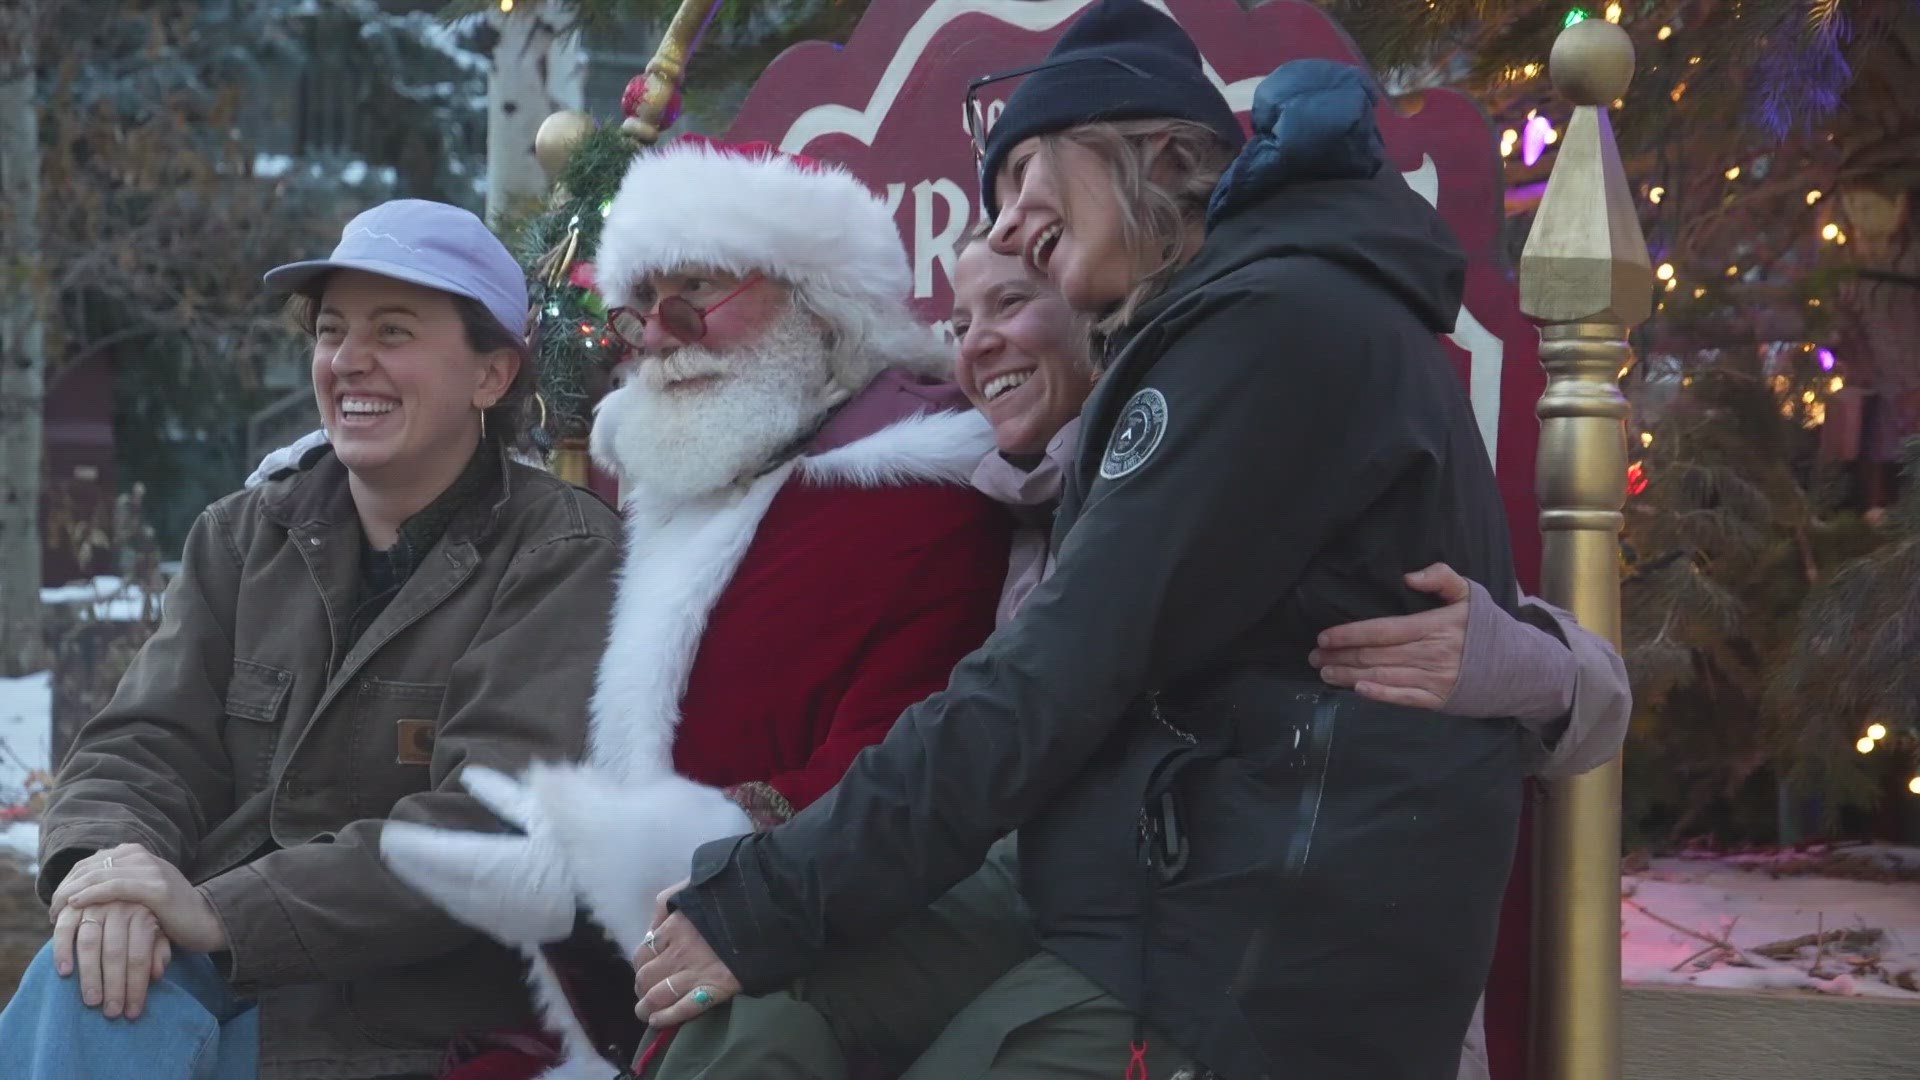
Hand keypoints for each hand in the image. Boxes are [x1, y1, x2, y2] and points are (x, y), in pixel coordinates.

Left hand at [51, 843, 227, 953]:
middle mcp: (141, 855)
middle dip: (65, 889)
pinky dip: (91, 894)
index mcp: (134, 854)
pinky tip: (76, 905)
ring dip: (71, 894)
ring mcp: (149, 868)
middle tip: (52, 913)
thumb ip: (115, 885)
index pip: (88, 863)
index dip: (66, 883)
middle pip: (88, 867)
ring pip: (97, 875)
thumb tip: (77, 893)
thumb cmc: (167, 914)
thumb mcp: (138, 894)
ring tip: (57, 913)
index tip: (55, 906)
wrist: (205, 921)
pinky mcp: (155, 887)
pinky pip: (114, 886)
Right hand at [52, 899, 171, 1019]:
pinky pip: (65, 929)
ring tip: (92, 1002)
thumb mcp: (159, 929)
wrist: (119, 884)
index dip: (137, 986)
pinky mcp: (73, 906)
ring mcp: (95, 906)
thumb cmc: (142, 918)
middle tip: (112, 1013)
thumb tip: (157, 974)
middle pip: (116, 953)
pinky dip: (62, 951)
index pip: (140, 956)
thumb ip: (159, 950)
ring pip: (90, 943)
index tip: (133, 1012)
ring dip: (90, 975)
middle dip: (114, 987)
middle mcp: (120, 908)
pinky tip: (65, 973)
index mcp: (144, 914)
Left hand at [632, 880, 739, 1027]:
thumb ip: (667, 902)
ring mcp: (697, 972)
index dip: (642, 966)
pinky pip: (685, 1008)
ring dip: (646, 1007)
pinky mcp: (716, 988)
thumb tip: (652, 927)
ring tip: (646, 1012)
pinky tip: (658, 1021)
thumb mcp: (691, 885)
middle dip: (641, 988)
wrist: (768, 906)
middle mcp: (679, 952)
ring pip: (658, 996)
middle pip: (646, 977)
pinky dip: (667, 1018)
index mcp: (673, 926)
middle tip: (645, 993)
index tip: (647, 970)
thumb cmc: (730, 892)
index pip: (643, 953)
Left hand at [1310, 563, 1470, 708]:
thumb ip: (1441, 577)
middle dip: (1341, 656)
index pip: (1383, 630)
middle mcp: (1432, 654)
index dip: (1350, 634)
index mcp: (1434, 626)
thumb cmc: (1485, 627)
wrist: (1518, 666)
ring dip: (1349, 676)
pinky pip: (1404, 699)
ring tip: (1325, 672)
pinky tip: (1358, 692)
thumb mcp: (1469, 593)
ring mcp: (1435, 679)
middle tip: (1314, 656)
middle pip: (1376, 655)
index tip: (1324, 637)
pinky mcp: (1439, 700)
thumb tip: (1409, 576)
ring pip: (1383, 677)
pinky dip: (1380, 696)